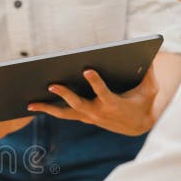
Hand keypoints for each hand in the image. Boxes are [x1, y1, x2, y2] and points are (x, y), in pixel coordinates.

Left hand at [28, 68, 158, 135]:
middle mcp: (98, 112)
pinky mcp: (83, 117)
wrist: (138, 126)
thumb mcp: (150, 89)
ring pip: (65, 113)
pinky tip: (34, 105)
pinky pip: (64, 114)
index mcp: (113, 104)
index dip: (95, 82)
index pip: (103, 91)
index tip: (87, 70)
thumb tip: (149, 54)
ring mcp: (88, 117)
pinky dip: (49, 110)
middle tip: (51, 84)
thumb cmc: (144, 103)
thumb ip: (149, 72)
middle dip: (64, 94)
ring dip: (47, 108)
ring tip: (30, 103)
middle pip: (77, 104)